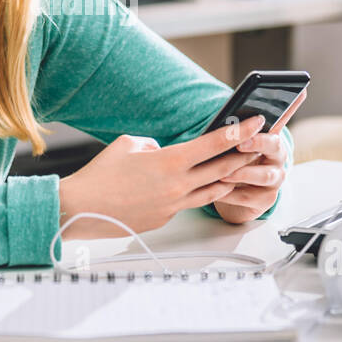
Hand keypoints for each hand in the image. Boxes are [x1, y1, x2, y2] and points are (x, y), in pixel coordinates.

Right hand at [58, 116, 266, 239]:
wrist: (82, 208)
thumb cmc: (100, 175)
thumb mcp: (128, 144)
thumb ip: (153, 145)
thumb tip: (164, 151)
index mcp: (170, 162)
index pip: (214, 144)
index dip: (238, 131)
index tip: (255, 122)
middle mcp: (177, 185)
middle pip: (222, 169)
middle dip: (243, 154)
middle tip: (258, 144)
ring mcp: (173, 205)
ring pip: (212, 191)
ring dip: (228, 178)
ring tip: (241, 168)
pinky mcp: (165, 219)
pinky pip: (188, 203)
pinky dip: (196, 193)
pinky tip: (198, 187)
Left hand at [212, 100, 302, 223]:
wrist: (228, 196)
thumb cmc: (228, 163)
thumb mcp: (228, 145)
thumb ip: (231, 133)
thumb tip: (224, 123)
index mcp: (268, 138)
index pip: (282, 117)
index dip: (292, 105)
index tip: (289, 97)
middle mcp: (276, 157)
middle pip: (275, 145)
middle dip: (258, 142)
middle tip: (240, 143)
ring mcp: (274, 179)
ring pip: (266, 175)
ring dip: (243, 173)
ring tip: (224, 174)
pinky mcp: (266, 200)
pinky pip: (250, 196)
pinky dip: (232, 194)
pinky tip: (219, 190)